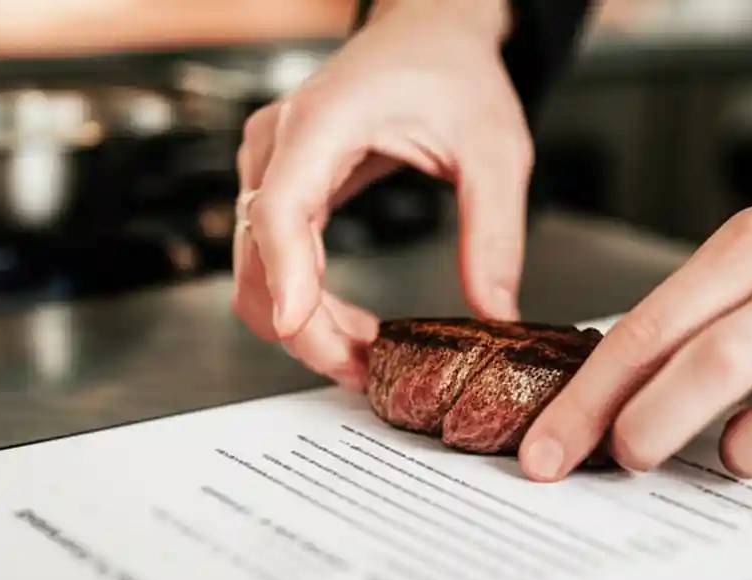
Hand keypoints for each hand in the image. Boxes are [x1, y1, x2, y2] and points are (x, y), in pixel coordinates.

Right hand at [234, 0, 531, 389]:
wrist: (427, 32)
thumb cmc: (453, 72)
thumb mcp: (496, 150)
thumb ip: (495, 233)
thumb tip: (495, 314)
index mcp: (324, 122)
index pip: (281, 209)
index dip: (288, 277)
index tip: (302, 329)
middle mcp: (279, 145)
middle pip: (257, 260)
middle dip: (307, 328)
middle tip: (372, 373)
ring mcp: (268, 165)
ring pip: (255, 272)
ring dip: (305, 325)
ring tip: (371, 357)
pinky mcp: (276, 185)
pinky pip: (270, 261)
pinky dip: (305, 305)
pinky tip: (354, 327)